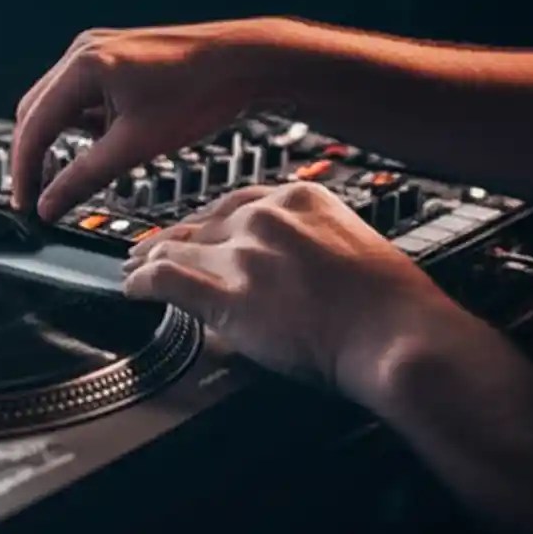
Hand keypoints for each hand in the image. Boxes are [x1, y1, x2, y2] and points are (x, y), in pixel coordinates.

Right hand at [11, 17, 297, 222]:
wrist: (246, 62)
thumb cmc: (201, 92)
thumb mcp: (136, 145)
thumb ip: (85, 177)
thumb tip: (50, 204)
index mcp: (83, 65)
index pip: (34, 126)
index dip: (25, 171)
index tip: (25, 204)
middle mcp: (82, 50)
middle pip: (35, 112)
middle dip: (34, 155)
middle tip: (37, 196)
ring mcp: (97, 49)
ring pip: (57, 104)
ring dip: (58, 140)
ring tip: (72, 175)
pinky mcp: (113, 56)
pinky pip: (81, 95)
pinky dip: (82, 124)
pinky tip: (102, 144)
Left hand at [121, 181, 473, 402]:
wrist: (399, 336)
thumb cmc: (393, 306)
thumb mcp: (353, 247)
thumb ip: (312, 243)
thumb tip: (289, 264)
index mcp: (299, 197)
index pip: (235, 204)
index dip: (208, 222)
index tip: (195, 231)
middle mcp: (264, 217)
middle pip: (202, 225)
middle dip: (174, 238)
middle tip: (150, 249)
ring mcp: (241, 253)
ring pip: (176, 248)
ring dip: (148, 260)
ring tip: (133, 269)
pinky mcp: (225, 293)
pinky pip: (165, 279)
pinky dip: (142, 283)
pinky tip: (133, 289)